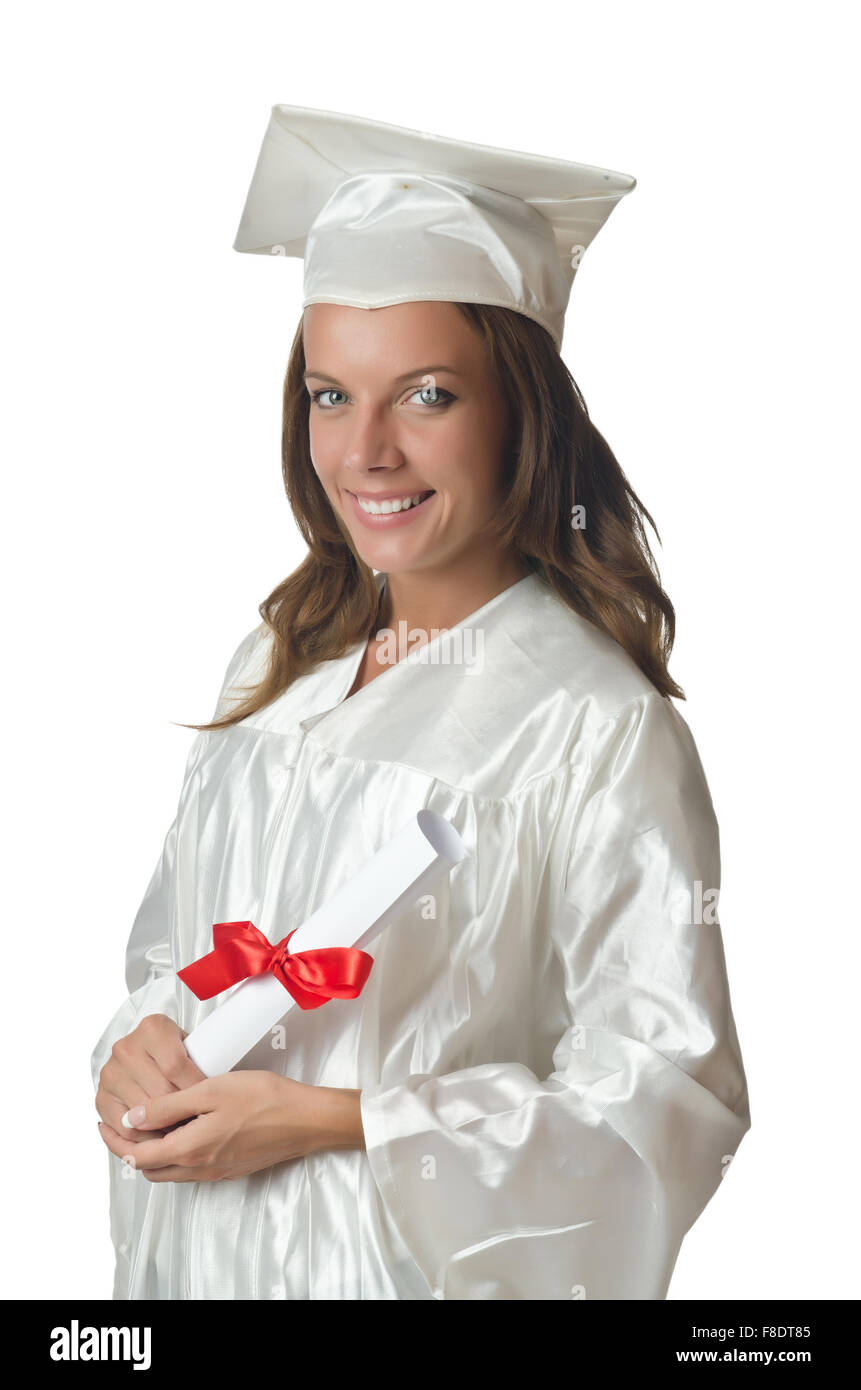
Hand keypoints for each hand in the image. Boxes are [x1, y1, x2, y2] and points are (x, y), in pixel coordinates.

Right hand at [95, 1013, 206, 1143]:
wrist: (147, 1053)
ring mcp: (111, 1073)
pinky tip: (160, 1136)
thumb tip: (219, 1086)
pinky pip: (123, 1128)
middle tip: (199, 1122)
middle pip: (159, 1092)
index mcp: (152, 1029)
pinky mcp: (101, 1097)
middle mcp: (126, 1048)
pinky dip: (144, 1137)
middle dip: (181, 1111)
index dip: (193, 1088)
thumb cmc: (177, 1052)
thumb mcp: (193, 1045)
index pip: (175, 1066)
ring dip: (164, 1128)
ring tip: (183, 1132)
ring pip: (142, 1113)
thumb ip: (203, 1058)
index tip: (207, 1101)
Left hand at [96, 1072, 364, 1181]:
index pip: (137, 1154)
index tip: (103, 1123)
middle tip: (119, 1127)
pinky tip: (181, 1132)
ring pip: (169, 1171)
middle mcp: (199, 1168)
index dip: (114, 1141)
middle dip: (128, 1150)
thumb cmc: (263, 1099)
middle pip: (149, 1168)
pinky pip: (189, 1169)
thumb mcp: (210, 1091)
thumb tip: (132, 1119)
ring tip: (145, 1128)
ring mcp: (216, 1172)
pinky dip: (173, 1155)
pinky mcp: (230, 1169)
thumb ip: (168, 1107)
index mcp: (190, 1149)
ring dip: (150, 1154)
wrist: (305, 1120)